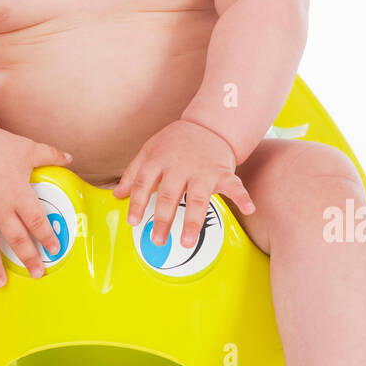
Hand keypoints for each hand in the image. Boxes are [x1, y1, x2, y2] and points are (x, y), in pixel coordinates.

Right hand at [0, 127, 72, 285]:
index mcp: (19, 195)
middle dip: (28, 258)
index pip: (37, 221)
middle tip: (36, 273)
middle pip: (17, 240)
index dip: (46, 237)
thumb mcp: (29, 148)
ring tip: (0, 282)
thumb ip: (51, 155)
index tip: (54, 250)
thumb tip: (70, 157)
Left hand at [112, 119, 254, 248]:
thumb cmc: (175, 142)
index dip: (137, 203)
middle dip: (162, 219)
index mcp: (158, 160)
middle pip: (169, 195)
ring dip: (192, 221)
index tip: (133, 222)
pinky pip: (234, 185)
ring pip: (197, 198)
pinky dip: (243, 197)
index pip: (143, 183)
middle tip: (157, 240)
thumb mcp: (149, 150)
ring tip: (186, 241)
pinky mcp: (222, 171)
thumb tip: (116, 195)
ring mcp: (202, 170)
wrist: (207, 124)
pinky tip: (249, 209)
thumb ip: (133, 173)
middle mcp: (179, 166)